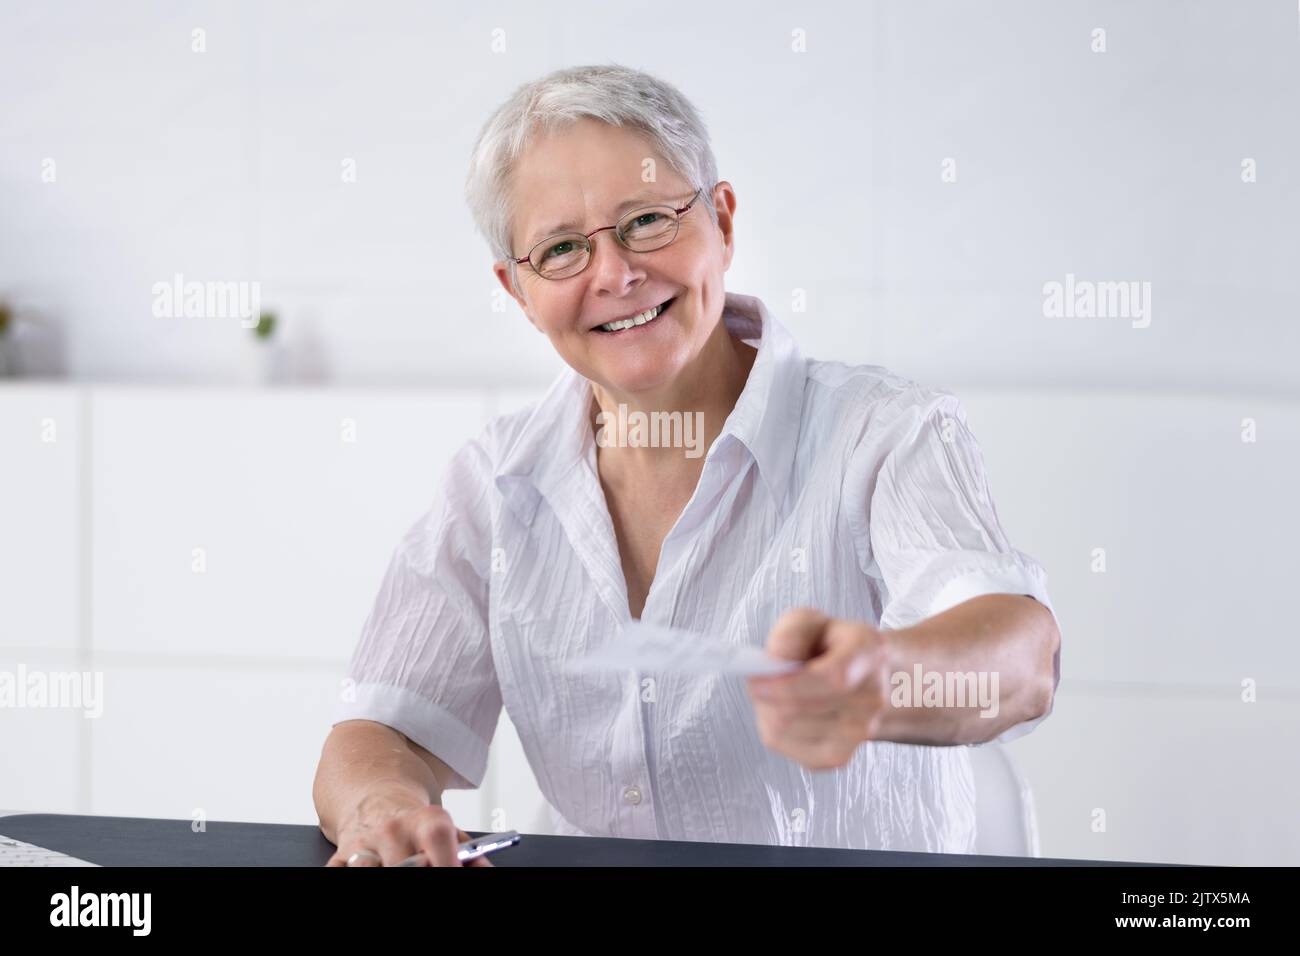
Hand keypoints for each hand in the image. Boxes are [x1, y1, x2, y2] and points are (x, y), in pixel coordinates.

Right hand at [326, 794, 492, 866]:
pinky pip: (339, 875)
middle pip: (404, 865)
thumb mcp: (447, 830)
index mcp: (425, 820)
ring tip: (401, 873)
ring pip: (367, 871)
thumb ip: (469, 853)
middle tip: (424, 872)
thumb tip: (484, 870)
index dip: (446, 862)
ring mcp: (362, 844)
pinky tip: (374, 871)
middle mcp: (392, 830)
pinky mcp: (338, 857)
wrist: (376, 800)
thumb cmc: (416, 825)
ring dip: (384, 876)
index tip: (453, 874)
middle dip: (416, 874)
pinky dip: (353, 878)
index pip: (437, 838)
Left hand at [746, 607, 890, 770]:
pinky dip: (773, 729)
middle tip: (759, 682)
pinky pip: (788, 747)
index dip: (787, 685)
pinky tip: (783, 712)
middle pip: (802, 710)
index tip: (756, 681)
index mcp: (868, 653)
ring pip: (787, 730)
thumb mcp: (810, 622)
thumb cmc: (830, 647)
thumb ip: (792, 633)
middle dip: (768, 696)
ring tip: (776, 694)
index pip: (831, 679)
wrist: (861, 677)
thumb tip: (774, 661)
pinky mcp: (838, 756)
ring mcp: (859, 732)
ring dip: (768, 710)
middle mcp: (871, 697)